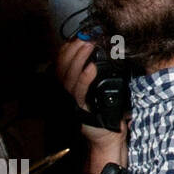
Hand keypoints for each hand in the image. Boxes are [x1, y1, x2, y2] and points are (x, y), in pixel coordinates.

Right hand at [55, 38, 127, 173]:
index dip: (69, 47)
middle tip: (85, 36)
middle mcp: (69, 92)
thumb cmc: (109, 113)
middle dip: (73, 48)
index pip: (64, 62)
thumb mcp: (105, 89)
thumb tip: (110, 53)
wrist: (110, 138)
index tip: (79, 35)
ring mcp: (74, 101)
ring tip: (88, 44)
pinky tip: (92, 67)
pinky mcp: (82, 111)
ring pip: (69, 76)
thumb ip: (103, 74)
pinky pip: (80, 92)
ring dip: (78, 58)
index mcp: (72, 85)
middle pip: (63, 66)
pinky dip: (85, 78)